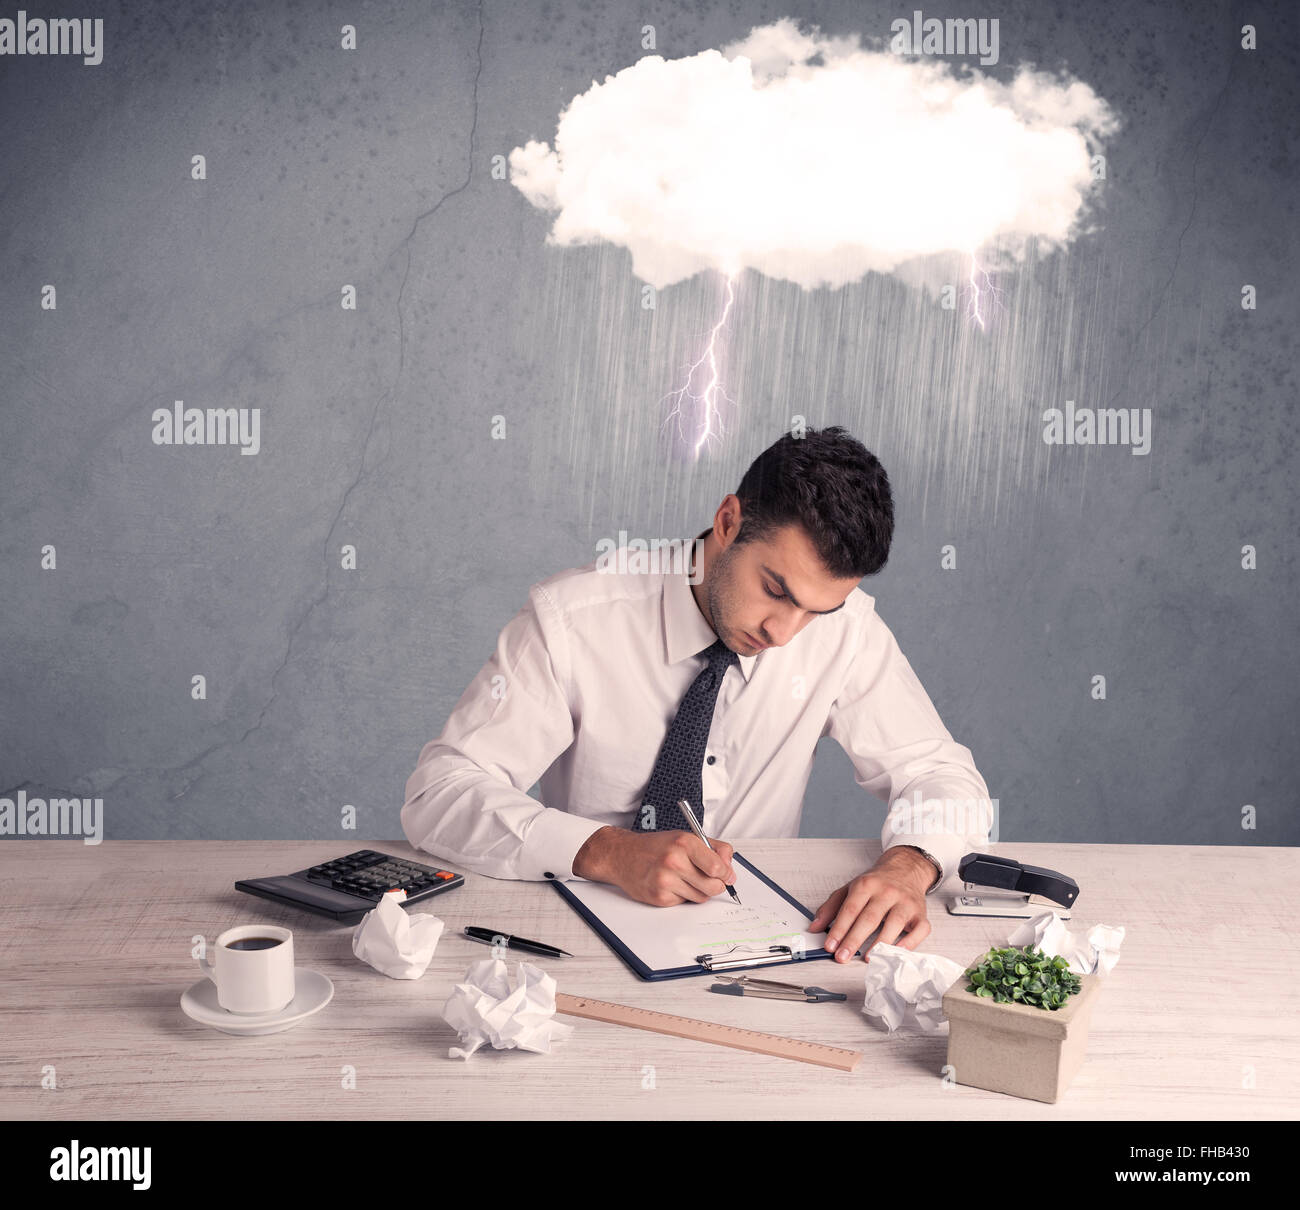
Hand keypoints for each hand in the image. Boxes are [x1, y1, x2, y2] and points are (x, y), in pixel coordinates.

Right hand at [572, 826, 735, 906]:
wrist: (623, 855)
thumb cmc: (656, 846)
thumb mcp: (685, 837)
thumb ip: (714, 849)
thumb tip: (730, 870)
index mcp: (684, 842)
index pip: (717, 867)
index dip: (726, 874)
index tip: (727, 875)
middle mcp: (674, 861)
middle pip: (713, 886)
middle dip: (716, 885)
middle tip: (711, 880)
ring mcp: (665, 880)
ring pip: (701, 897)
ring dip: (699, 891)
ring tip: (685, 878)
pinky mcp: (659, 897)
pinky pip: (684, 902)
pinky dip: (683, 896)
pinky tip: (672, 884)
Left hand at [808, 846, 934, 962]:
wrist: (905, 869)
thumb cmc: (876, 883)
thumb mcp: (849, 889)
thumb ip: (831, 907)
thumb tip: (815, 927)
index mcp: (866, 885)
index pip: (850, 908)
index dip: (839, 929)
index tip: (830, 945)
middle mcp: (887, 892)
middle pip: (870, 918)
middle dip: (854, 940)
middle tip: (842, 956)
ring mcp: (905, 903)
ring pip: (894, 923)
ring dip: (880, 943)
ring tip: (867, 958)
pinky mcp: (921, 914)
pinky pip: (919, 930)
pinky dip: (910, 942)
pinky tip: (896, 952)